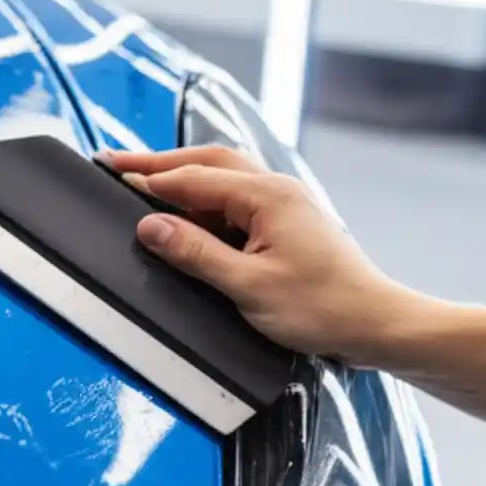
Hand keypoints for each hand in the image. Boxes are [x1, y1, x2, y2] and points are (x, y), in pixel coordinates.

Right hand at [101, 146, 426, 363]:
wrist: (374, 323)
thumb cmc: (322, 308)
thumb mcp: (246, 286)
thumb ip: (194, 253)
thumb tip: (150, 226)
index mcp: (266, 196)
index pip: (193, 178)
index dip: (149, 178)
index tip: (112, 173)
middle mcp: (276, 189)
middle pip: (206, 161)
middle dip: (160, 162)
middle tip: (117, 163)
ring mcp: (283, 202)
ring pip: (222, 175)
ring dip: (182, 176)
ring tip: (143, 180)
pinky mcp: (286, 220)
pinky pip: (236, 197)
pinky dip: (204, 198)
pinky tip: (187, 211)